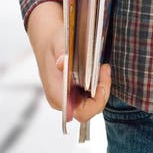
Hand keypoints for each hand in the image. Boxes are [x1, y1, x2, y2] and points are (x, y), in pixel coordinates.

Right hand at [27, 1, 111, 121]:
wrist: (47, 40)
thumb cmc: (52, 42)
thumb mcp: (57, 42)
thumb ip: (61, 54)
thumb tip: (62, 63)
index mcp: (56, 94)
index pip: (82, 112)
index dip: (96, 102)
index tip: (101, 81)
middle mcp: (63, 100)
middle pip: (91, 109)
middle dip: (102, 90)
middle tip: (105, 69)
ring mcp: (69, 97)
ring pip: (93, 102)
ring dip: (101, 86)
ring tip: (103, 68)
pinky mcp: (75, 91)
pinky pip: (91, 95)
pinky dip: (98, 83)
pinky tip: (99, 70)